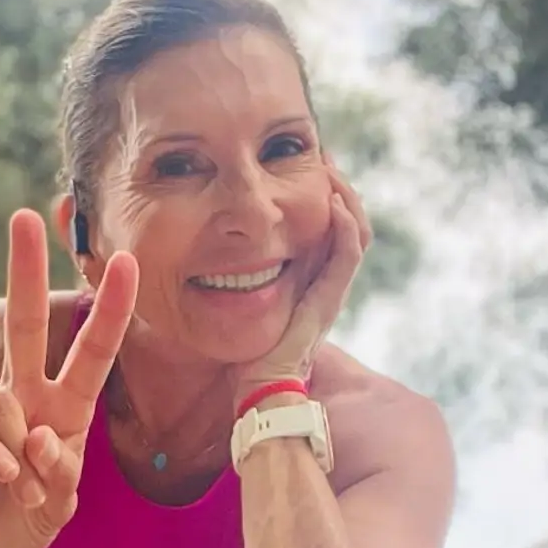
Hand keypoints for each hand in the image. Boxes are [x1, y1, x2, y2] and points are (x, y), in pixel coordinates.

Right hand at [0, 209, 138, 547]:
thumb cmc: (24, 516)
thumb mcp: (59, 505)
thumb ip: (59, 475)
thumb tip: (37, 438)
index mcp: (65, 407)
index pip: (92, 351)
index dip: (111, 309)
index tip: (126, 261)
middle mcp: (25, 396)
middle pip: (24, 324)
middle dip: (24, 271)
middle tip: (23, 216)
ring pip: (4, 401)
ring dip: (21, 456)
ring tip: (23, 489)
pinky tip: (2, 480)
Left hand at [231, 154, 370, 404]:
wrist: (257, 394)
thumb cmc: (238, 356)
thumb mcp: (228, 302)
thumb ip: (223, 278)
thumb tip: (193, 250)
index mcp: (304, 279)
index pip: (324, 226)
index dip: (319, 193)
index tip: (304, 162)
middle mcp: (322, 282)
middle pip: (345, 223)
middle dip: (336, 186)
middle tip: (322, 154)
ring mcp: (328, 291)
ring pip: (354, 233)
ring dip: (344, 197)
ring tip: (330, 167)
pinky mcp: (328, 302)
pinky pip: (346, 256)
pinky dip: (342, 226)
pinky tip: (332, 201)